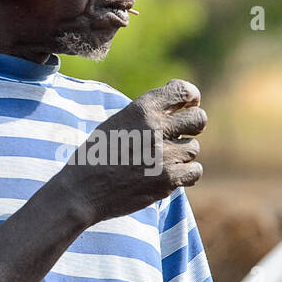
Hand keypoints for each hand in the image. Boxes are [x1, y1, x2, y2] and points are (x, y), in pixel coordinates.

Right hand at [56, 78, 206, 223]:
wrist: (82, 190)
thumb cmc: (98, 154)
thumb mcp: (118, 121)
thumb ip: (148, 113)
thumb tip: (181, 106)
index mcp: (141, 109)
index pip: (184, 91)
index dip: (191, 98)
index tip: (188, 105)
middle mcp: (154, 129)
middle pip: (199, 119)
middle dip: (193, 126)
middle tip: (180, 134)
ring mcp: (162, 155)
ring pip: (193, 148)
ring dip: (181, 154)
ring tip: (160, 160)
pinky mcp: (166, 180)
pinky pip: (194, 171)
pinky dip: (185, 174)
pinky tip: (169, 174)